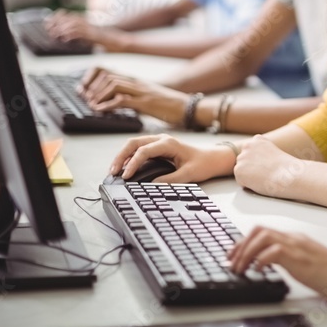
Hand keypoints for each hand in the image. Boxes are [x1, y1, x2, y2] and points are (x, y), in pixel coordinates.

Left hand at [45, 11, 104, 43]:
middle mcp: (80, 19)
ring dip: (61, 30)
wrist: (104, 36)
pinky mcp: (88, 32)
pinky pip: (77, 32)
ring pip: (70, 24)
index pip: (62, 13)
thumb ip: (68, 26)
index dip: (53, 18)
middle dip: (55, 25)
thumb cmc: (89, 33)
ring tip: (56, 36)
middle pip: (64, 18)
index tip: (47, 25)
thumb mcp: (77, 27)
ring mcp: (84, 25)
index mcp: (76, 16)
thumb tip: (53, 29)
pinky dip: (70, 35)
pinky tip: (65, 39)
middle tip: (50, 32)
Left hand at [80, 67, 201, 124]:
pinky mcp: (145, 102)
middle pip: (107, 75)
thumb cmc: (167, 104)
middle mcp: (135, 82)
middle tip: (84, 98)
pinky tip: (101, 111)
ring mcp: (140, 91)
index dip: (91, 77)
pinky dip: (108, 105)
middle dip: (91, 86)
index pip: (107, 69)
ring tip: (92, 105)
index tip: (83, 88)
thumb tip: (112, 101)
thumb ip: (129, 96)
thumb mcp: (144, 96)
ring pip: (113, 84)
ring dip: (98, 95)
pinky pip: (122, 100)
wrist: (186, 107)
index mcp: (134, 80)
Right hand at [107, 133, 233, 182]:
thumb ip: (170, 180)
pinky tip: (125, 168)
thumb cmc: (203, 163)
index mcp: (168, 143)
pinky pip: (139, 149)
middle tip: (113, 172)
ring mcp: (159, 142)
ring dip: (123, 156)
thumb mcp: (189, 174)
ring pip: (134, 145)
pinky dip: (129, 157)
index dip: (132, 163)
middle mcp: (161, 140)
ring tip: (115, 171)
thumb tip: (151, 186)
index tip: (126, 176)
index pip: (143, 151)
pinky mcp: (158, 148)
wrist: (213, 158)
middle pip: (133, 143)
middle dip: (121, 156)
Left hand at [227, 226, 326, 304]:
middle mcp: (295, 238)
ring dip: (246, 252)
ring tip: (240, 267)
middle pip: (259, 230)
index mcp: (296, 238)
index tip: (234, 254)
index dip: (244, 242)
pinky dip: (261, 259)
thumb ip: (289, 258)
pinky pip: (274, 251)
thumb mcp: (306, 262)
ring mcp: (297, 246)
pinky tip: (258, 269)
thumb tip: (267, 263)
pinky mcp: (300, 258)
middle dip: (240, 245)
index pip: (264, 231)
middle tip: (231, 260)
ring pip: (262, 237)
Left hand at [233, 135, 304, 198]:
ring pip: (242, 172)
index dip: (261, 163)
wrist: (287, 175)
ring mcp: (242, 158)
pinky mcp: (238, 170)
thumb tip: (255, 164)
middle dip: (252, 169)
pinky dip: (249, 185)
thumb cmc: (286, 169)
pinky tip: (260, 181)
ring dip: (250, 177)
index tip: (270, 165)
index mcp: (257, 140)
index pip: (251, 154)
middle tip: (267, 172)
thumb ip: (262, 154)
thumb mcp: (273, 153)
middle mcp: (247, 145)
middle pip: (245, 162)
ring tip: (264, 177)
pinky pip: (241, 182)